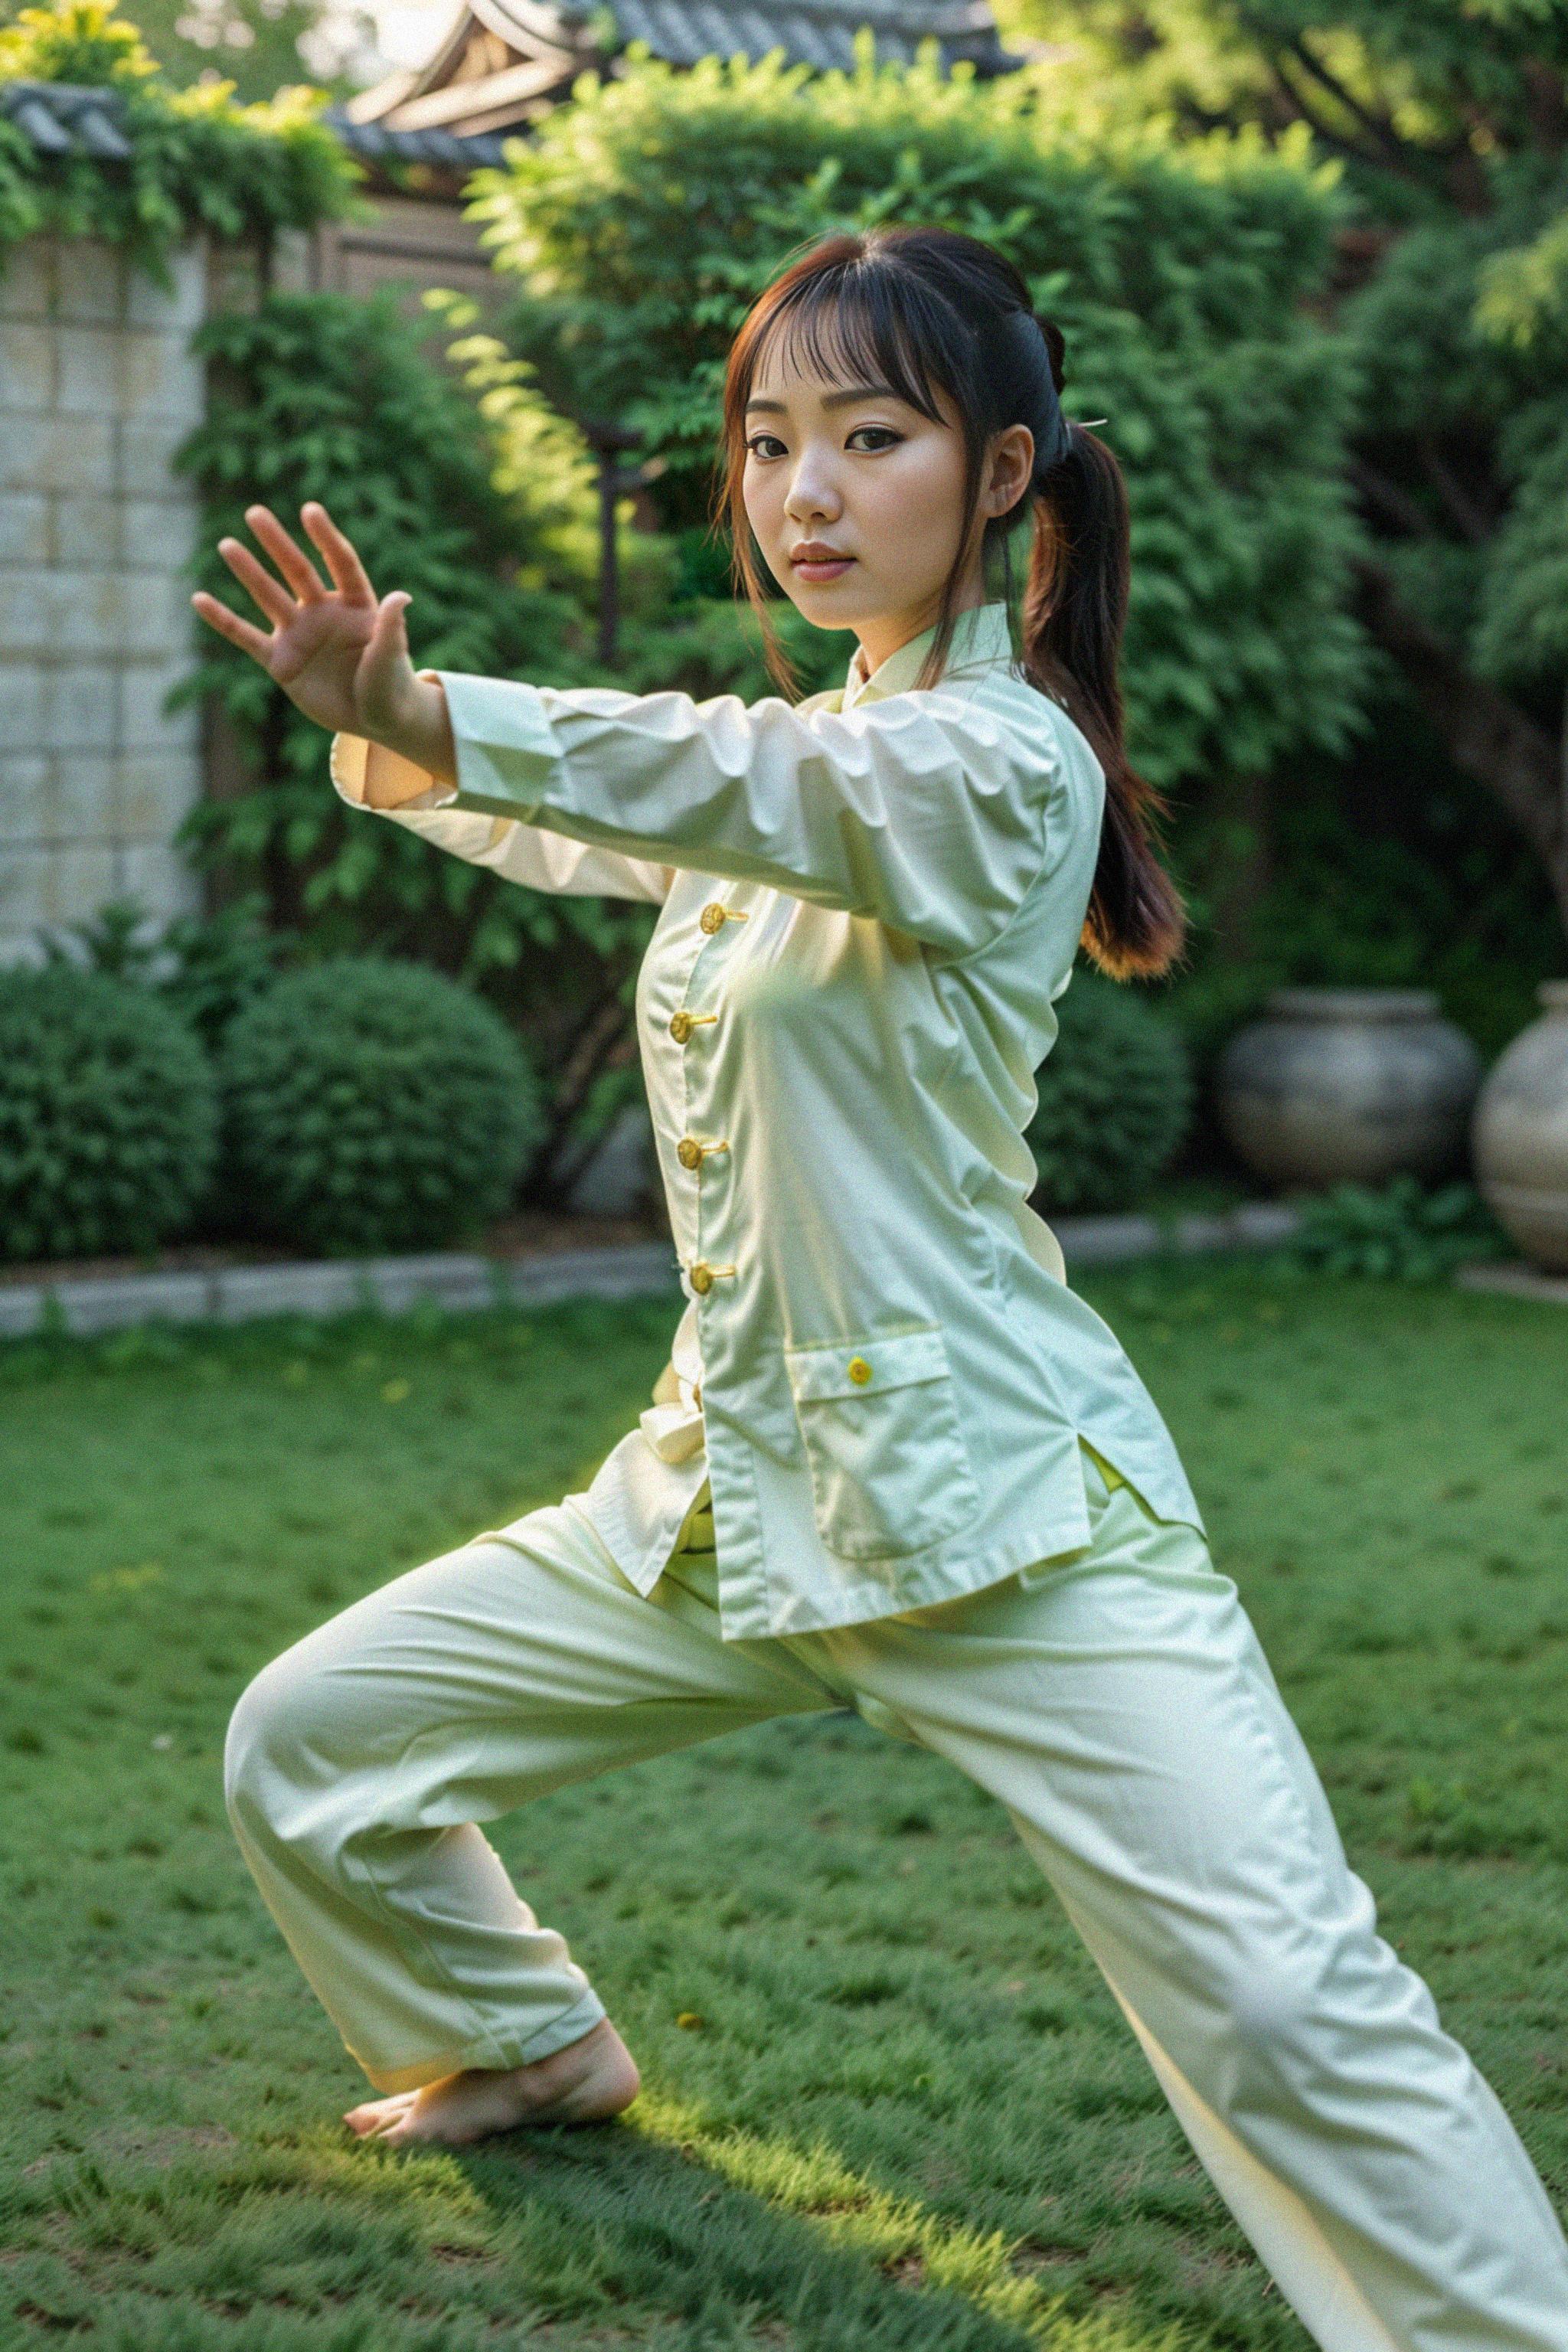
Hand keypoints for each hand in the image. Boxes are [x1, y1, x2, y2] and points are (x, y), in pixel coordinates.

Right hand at [191, 503, 450, 789]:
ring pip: (269, 596)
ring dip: (248, 571)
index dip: (326, 538)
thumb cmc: (391, 687)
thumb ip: (391, 628)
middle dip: (277, 543)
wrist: (376, 722)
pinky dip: (223, 620)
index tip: (310, 511)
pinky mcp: (281, 661)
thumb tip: (401, 596)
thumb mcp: (391, 657)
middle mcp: (324, 612)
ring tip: (227, 544)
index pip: (340, 563)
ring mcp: (300, 634)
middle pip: (297, 570)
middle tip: (255, 513)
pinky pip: (246, 637)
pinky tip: (199, 599)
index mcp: (356, 605)